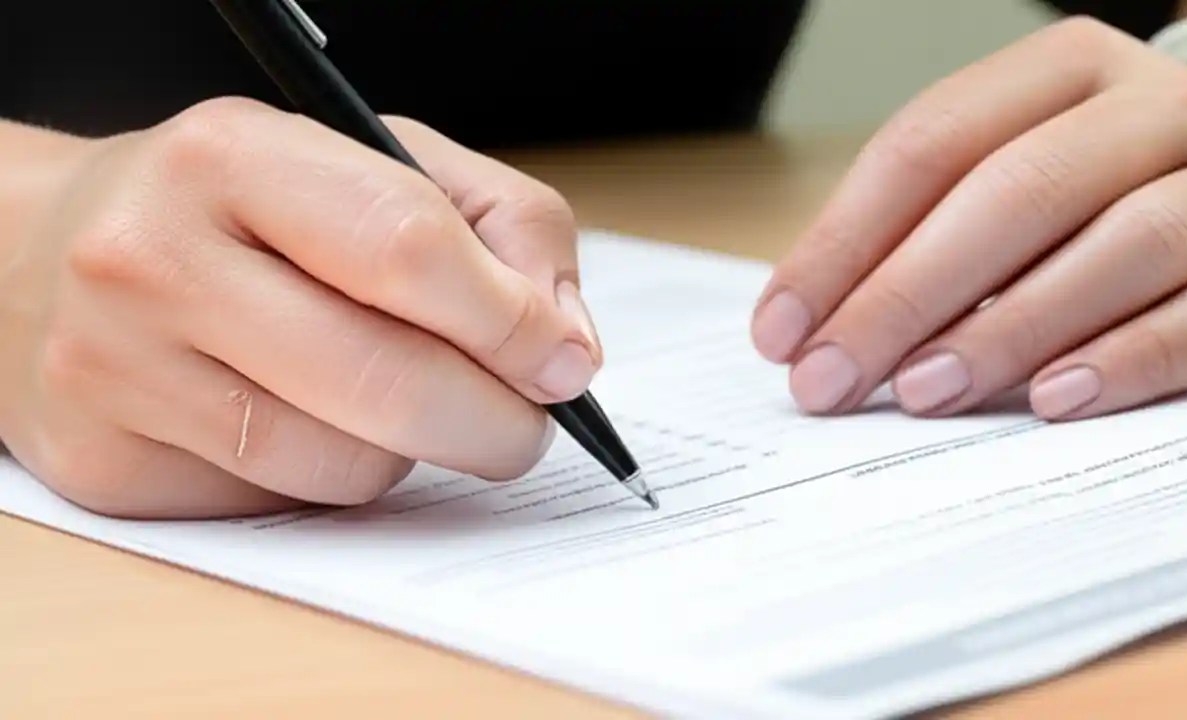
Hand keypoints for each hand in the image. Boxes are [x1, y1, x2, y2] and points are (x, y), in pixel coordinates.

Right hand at [0, 98, 599, 517]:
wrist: (46, 253)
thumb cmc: (242, 208)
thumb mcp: (376, 162)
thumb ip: (502, 228)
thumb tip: (566, 347)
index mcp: (232, 157)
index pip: (409, 250)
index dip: (513, 321)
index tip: (562, 362)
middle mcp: (153, 261)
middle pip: (388, 382)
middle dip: (496, 422)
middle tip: (525, 424)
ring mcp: (117, 373)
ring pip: (345, 465)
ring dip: (409, 450)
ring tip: (388, 397)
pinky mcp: (109, 465)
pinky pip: (284, 504)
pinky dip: (330, 475)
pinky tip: (303, 420)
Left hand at [752, 17, 1186, 420]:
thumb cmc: (1107, 174)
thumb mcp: (1013, 160)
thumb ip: (924, 223)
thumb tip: (813, 323)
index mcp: (1065, 68)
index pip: (931, 145)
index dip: (845, 242)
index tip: (783, 329)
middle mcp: (1158, 109)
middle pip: (1018, 193)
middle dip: (907, 295)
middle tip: (832, 379)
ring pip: (1126, 246)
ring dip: (1011, 328)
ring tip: (924, 392)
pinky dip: (1135, 358)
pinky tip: (1055, 400)